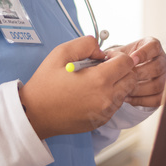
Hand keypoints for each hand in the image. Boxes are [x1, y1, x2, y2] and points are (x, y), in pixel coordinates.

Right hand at [19, 36, 136, 139]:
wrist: (34, 114)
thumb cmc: (45, 84)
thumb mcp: (60, 53)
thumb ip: (86, 44)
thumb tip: (102, 52)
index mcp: (99, 80)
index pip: (127, 63)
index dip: (117, 56)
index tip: (104, 59)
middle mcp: (106, 98)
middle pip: (132, 78)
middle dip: (122, 70)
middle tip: (103, 68)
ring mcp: (105, 112)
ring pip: (125, 92)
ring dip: (117, 84)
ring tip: (96, 82)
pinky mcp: (101, 121)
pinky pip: (115, 105)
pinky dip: (110, 97)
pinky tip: (91, 94)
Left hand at [114, 37, 165, 107]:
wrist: (129, 72)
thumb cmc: (124, 60)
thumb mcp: (119, 53)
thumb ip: (115, 54)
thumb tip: (109, 58)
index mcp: (153, 46)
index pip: (154, 47)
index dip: (143, 53)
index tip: (131, 59)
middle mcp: (163, 60)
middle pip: (158, 67)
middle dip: (139, 74)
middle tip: (125, 78)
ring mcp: (165, 76)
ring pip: (158, 85)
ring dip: (139, 90)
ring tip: (125, 90)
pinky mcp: (164, 91)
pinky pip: (157, 99)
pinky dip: (142, 100)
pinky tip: (129, 98)